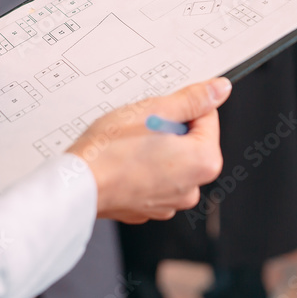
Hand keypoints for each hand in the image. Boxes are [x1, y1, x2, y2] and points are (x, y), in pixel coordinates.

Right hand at [68, 78, 230, 222]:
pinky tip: (124, 161)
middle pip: (190, 140)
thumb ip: (194, 99)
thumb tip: (219, 90)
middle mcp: (192, 187)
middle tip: (142, 127)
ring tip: (130, 145)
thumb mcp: (155, 110)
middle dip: (169, 128)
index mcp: (204, 162)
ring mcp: (170, 202)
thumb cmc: (110, 151)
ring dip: (156, 147)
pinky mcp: (149, 207)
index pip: (207, 117)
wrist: (77, 185)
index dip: (181, 107)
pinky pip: (154, 178)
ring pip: (171, 159)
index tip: (160, 111)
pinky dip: (143, 167)